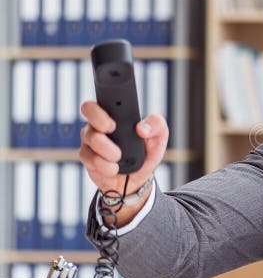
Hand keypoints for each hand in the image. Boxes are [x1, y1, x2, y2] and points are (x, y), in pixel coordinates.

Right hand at [79, 100, 168, 221]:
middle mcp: (99, 124)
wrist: (139, 178)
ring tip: (119, 157)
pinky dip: (104, 165)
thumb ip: (156, 125)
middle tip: (112, 129)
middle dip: (99, 120)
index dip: (102, 104)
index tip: (114, 121)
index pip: (102, 100)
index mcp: (115, 115)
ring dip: (107, 149)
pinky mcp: (88, 159)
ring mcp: (91, 141)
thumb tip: (142, 128)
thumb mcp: (159, 137)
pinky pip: (90, 158)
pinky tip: (114, 168)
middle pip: (87, 110)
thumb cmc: (147, 151)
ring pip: (90, 138)